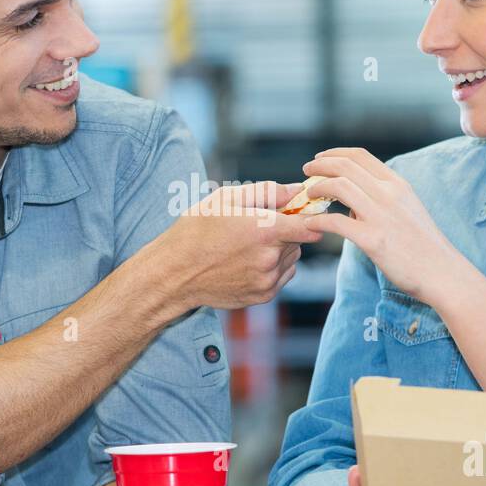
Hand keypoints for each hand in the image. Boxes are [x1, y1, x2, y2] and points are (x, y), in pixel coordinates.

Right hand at [160, 181, 322, 309]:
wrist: (174, 273)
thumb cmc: (196, 231)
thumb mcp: (226, 199)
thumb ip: (267, 192)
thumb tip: (296, 190)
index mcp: (265, 231)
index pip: (311, 224)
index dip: (311, 215)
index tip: (302, 210)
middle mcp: (271, 259)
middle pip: (299, 240)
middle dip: (286, 230)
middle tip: (257, 226)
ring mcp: (267, 280)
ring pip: (291, 258)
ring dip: (280, 250)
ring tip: (248, 245)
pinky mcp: (263, 296)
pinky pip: (282, 276)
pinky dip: (273, 268)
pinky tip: (246, 261)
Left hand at [301, 148, 448, 304]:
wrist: (442, 272)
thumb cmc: (423, 245)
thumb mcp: (407, 209)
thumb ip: (381, 199)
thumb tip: (350, 201)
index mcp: (397, 184)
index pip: (360, 156)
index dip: (334, 154)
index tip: (320, 160)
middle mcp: (389, 194)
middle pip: (344, 166)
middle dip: (319, 166)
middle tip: (306, 173)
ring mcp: (381, 216)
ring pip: (339, 187)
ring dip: (316, 189)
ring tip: (307, 196)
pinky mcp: (373, 240)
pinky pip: (336, 222)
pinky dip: (317, 220)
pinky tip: (310, 224)